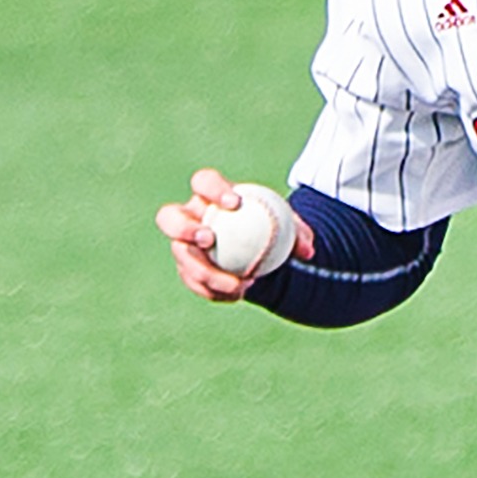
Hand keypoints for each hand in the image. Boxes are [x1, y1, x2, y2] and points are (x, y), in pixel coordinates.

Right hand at [154, 168, 313, 302]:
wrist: (260, 255)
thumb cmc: (271, 229)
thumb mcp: (290, 227)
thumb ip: (298, 233)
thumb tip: (308, 250)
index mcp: (210, 195)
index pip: (203, 182)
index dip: (212, 188)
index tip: (234, 202)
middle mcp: (189, 218)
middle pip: (169, 217)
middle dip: (183, 227)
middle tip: (209, 239)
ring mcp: (184, 246)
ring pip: (182, 257)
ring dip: (205, 271)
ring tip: (236, 283)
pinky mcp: (186, 270)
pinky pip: (194, 282)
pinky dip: (214, 290)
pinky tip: (238, 295)